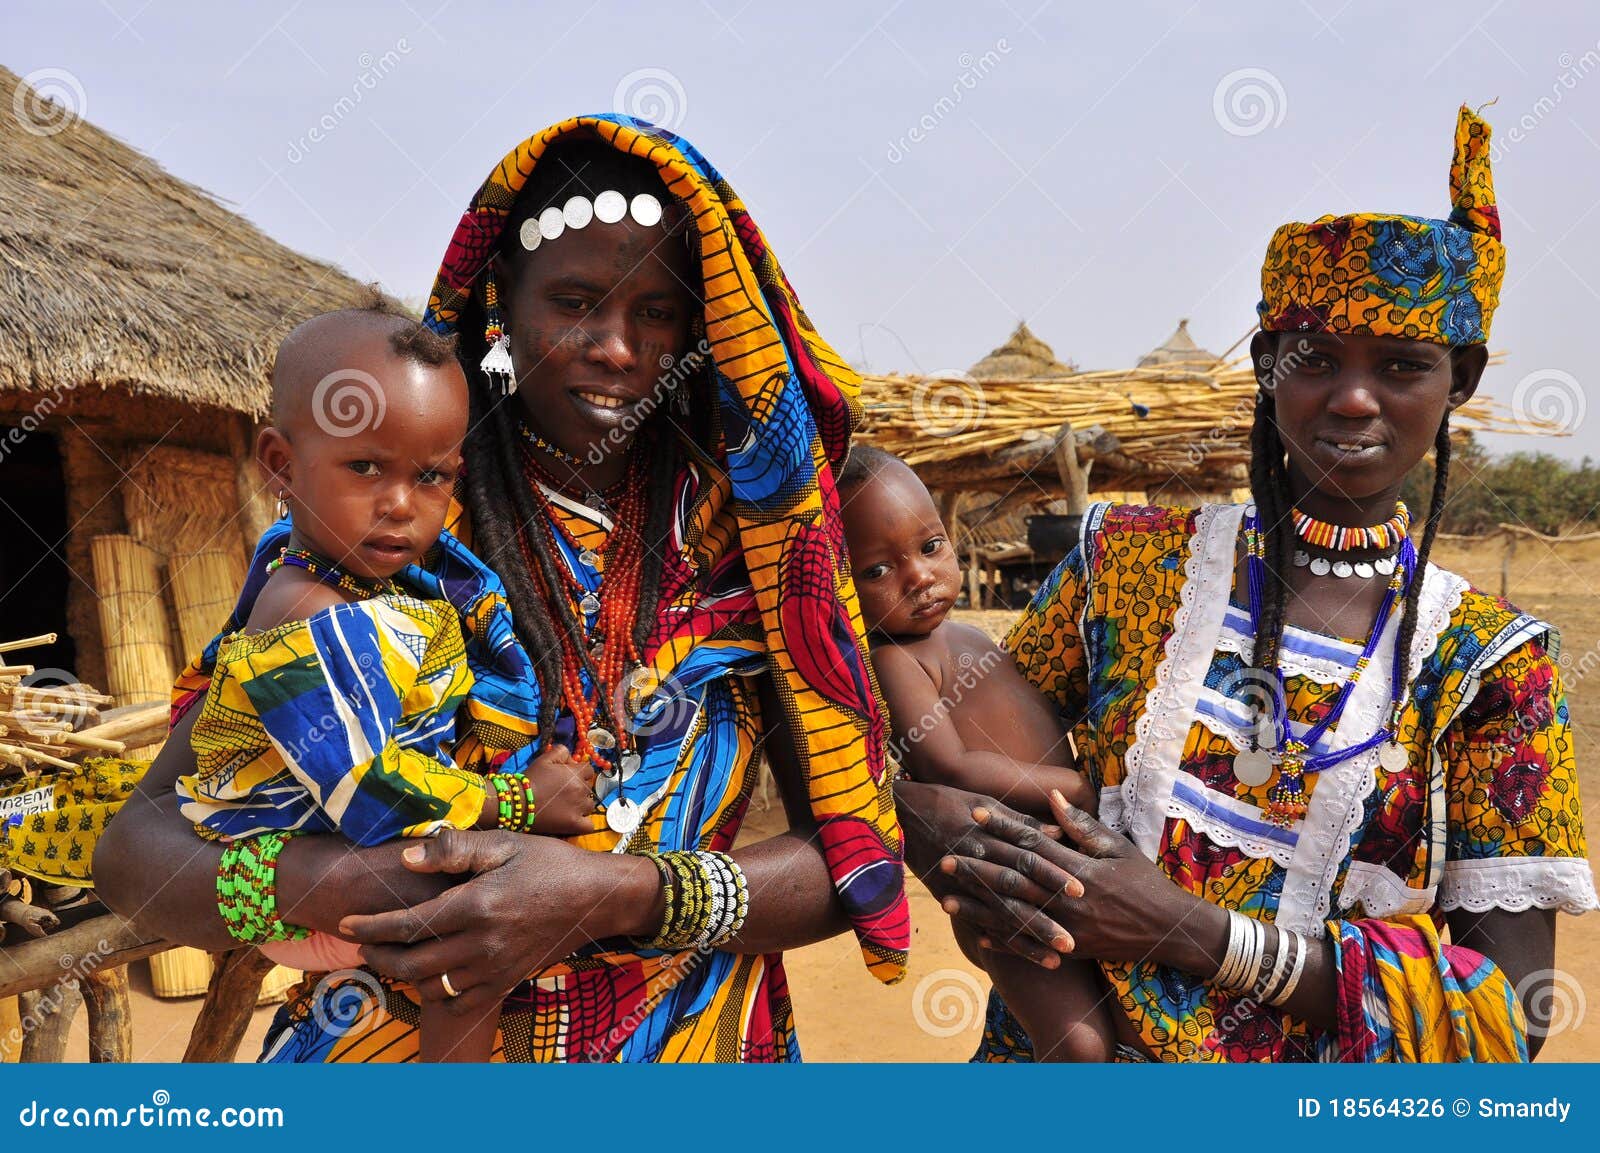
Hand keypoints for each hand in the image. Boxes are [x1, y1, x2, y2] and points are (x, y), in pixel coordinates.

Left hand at [337, 828, 654, 1018]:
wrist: (594, 898)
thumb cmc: (548, 863)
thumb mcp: (503, 843)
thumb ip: (453, 850)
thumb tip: (406, 858)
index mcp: (475, 905)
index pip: (407, 925)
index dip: (369, 928)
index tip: (345, 924)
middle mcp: (481, 943)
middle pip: (410, 963)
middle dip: (377, 956)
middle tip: (361, 945)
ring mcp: (494, 967)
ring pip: (430, 986)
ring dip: (403, 975)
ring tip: (392, 956)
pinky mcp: (506, 980)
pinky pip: (458, 1001)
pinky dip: (435, 993)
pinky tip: (429, 975)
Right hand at [522, 744, 597, 835]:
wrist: (518, 802)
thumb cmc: (531, 779)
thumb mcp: (544, 759)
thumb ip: (561, 752)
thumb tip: (572, 757)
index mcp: (576, 774)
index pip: (588, 770)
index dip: (579, 773)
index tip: (568, 777)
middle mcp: (581, 790)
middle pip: (589, 788)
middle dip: (579, 788)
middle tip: (563, 792)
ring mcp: (579, 808)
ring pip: (590, 805)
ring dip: (581, 804)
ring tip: (566, 806)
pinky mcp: (575, 825)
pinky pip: (589, 826)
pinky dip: (584, 823)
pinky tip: (575, 820)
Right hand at [893, 778, 1069, 967]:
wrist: (898, 813)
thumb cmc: (946, 802)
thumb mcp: (983, 802)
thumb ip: (1020, 822)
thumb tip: (1056, 835)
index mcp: (989, 836)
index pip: (1027, 857)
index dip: (1053, 874)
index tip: (1080, 891)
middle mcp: (977, 862)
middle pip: (1016, 893)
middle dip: (1044, 917)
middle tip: (1073, 939)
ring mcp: (961, 883)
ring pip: (1000, 915)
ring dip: (1029, 937)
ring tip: (1057, 958)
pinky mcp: (948, 896)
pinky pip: (978, 923)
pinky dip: (999, 940)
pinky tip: (1022, 955)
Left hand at [942, 791, 1227, 972]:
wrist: (1170, 930)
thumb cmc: (1145, 882)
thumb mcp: (1118, 847)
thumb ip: (1081, 826)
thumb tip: (1051, 798)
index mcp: (1081, 869)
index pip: (1032, 844)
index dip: (1002, 827)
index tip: (975, 812)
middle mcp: (1069, 900)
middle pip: (1014, 880)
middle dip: (977, 868)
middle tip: (944, 856)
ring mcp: (1068, 928)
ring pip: (1014, 915)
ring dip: (979, 907)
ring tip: (946, 897)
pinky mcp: (1070, 949)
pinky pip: (1031, 946)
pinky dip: (1003, 941)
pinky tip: (977, 935)